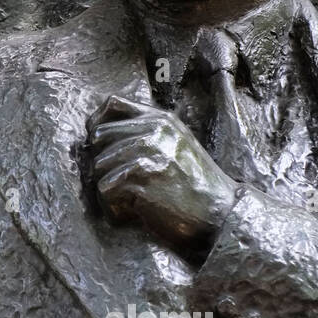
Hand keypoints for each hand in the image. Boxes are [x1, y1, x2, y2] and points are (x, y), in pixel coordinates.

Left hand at [86, 95, 240, 253]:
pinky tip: (135, 212)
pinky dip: (114, 207)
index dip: (98, 124)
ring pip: (98, 167)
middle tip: (123, 184)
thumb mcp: (175, 144)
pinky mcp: (141, 177)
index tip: (100, 146)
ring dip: (110, 189)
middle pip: (98, 137)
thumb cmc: (194, 185)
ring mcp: (147, 152)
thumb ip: (146, 131)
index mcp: (160, 119)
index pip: (113, 104)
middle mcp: (153, 130)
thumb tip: (97, 131)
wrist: (220, 213)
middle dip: (103, 163)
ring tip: (135, 200)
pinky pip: (105, 190)